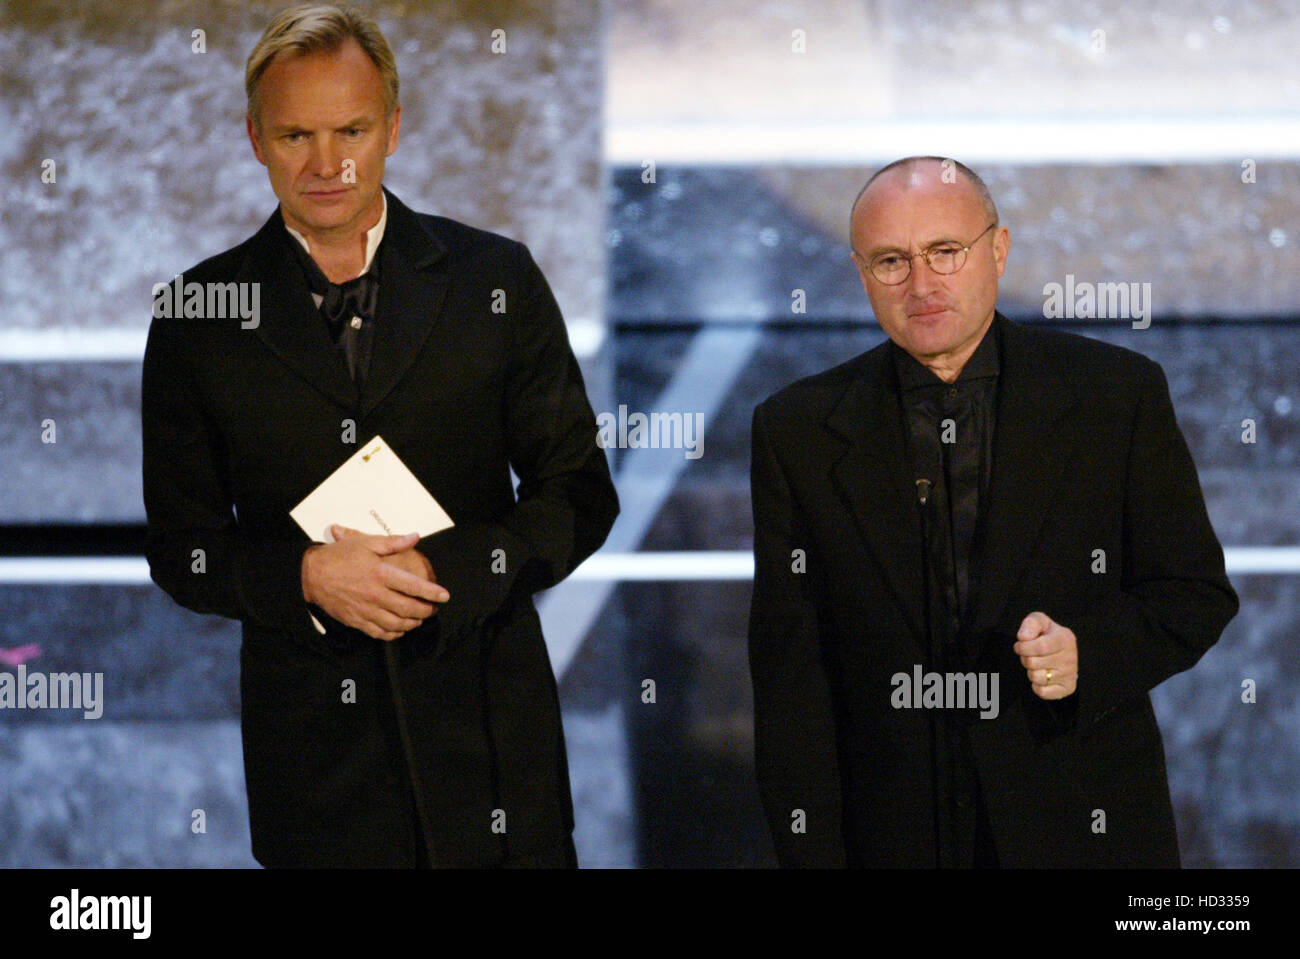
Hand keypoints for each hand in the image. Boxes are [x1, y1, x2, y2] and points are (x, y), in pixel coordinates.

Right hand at [301, 525, 448, 640]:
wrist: (311, 575)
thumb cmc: (339, 557)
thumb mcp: (366, 543)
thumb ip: (393, 542)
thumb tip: (414, 537)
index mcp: (380, 573)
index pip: (413, 586)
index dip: (431, 592)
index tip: (444, 596)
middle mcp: (375, 594)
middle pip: (408, 609)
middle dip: (425, 611)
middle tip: (433, 610)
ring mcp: (366, 610)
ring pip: (396, 624)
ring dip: (412, 624)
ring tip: (419, 619)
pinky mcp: (357, 621)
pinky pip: (379, 633)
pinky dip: (394, 634)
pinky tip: (400, 630)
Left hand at [1013, 611, 1077, 699]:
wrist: (1061, 652)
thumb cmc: (1046, 635)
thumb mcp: (1039, 621)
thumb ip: (1030, 624)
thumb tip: (1023, 637)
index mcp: (1066, 638)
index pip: (1040, 647)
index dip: (1024, 647)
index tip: (1019, 645)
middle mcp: (1071, 658)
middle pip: (1033, 663)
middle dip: (1024, 658)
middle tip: (1028, 654)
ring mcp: (1070, 674)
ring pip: (1036, 677)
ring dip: (1030, 671)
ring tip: (1036, 664)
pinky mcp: (1067, 688)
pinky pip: (1042, 692)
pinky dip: (1036, 685)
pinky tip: (1042, 675)